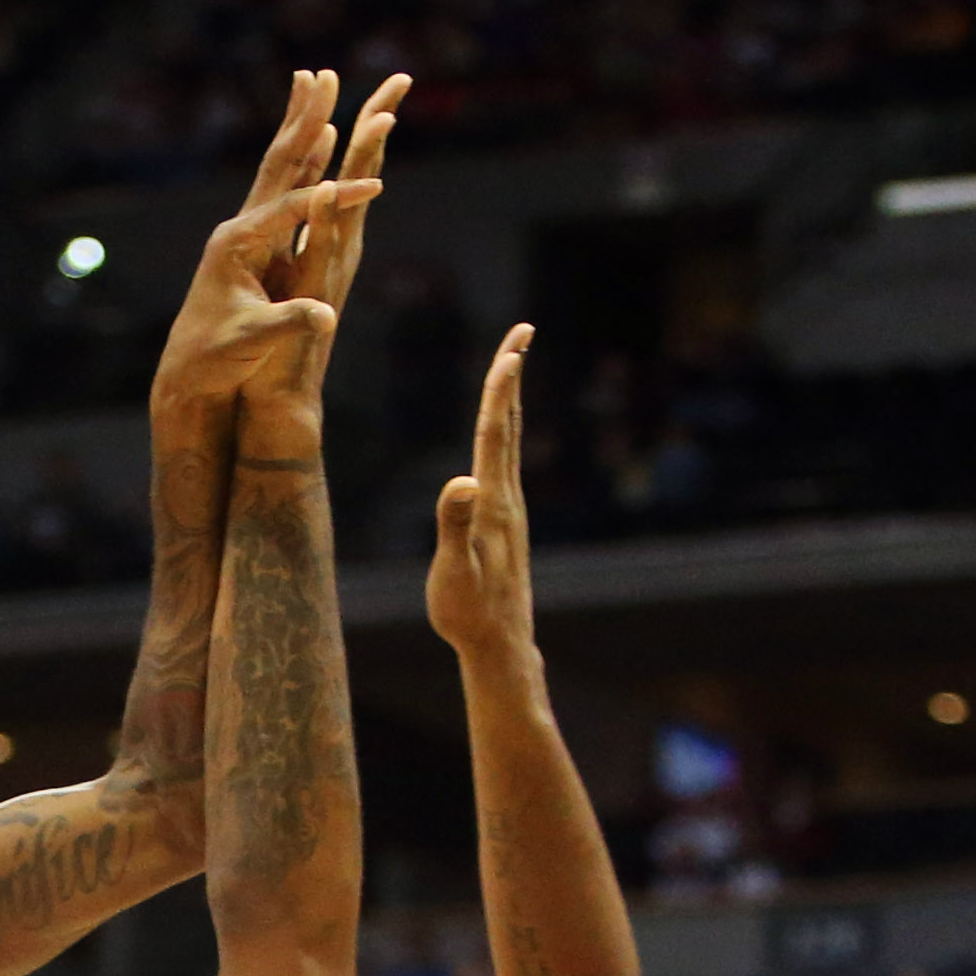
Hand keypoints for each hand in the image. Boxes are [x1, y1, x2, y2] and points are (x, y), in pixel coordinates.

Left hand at [151, 70, 389, 418]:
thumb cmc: (218, 358)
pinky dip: (303, 158)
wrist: (187, 373)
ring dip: (302, 125)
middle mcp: (240, 226)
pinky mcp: (252, 241)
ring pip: (279, 166)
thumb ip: (289, 322)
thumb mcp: (254, 341)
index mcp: (241, 244)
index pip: (296, 208)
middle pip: (279, 163)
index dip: (336, 197)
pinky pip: (282, 187)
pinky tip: (318, 139)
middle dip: (307, 120)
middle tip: (325, 75)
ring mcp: (244, 230)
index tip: (374, 187)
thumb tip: (324, 317)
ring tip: (317, 83)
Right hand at [425, 324, 536, 660]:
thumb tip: (461, 482)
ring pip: (508, 441)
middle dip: (511, 376)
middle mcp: (506, 497)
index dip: (502, 387)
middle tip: (522, 331)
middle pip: (507, 424)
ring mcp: (508, 509)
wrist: (499, 645)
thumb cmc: (469, 612)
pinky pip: (503, 462)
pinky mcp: (505, 523)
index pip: (494, 431)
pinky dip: (502, 433)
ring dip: (508, 399)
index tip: (514, 346)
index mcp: (492, 501)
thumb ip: (456, 526)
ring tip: (511, 366)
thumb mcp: (454, 571)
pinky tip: (498, 434)